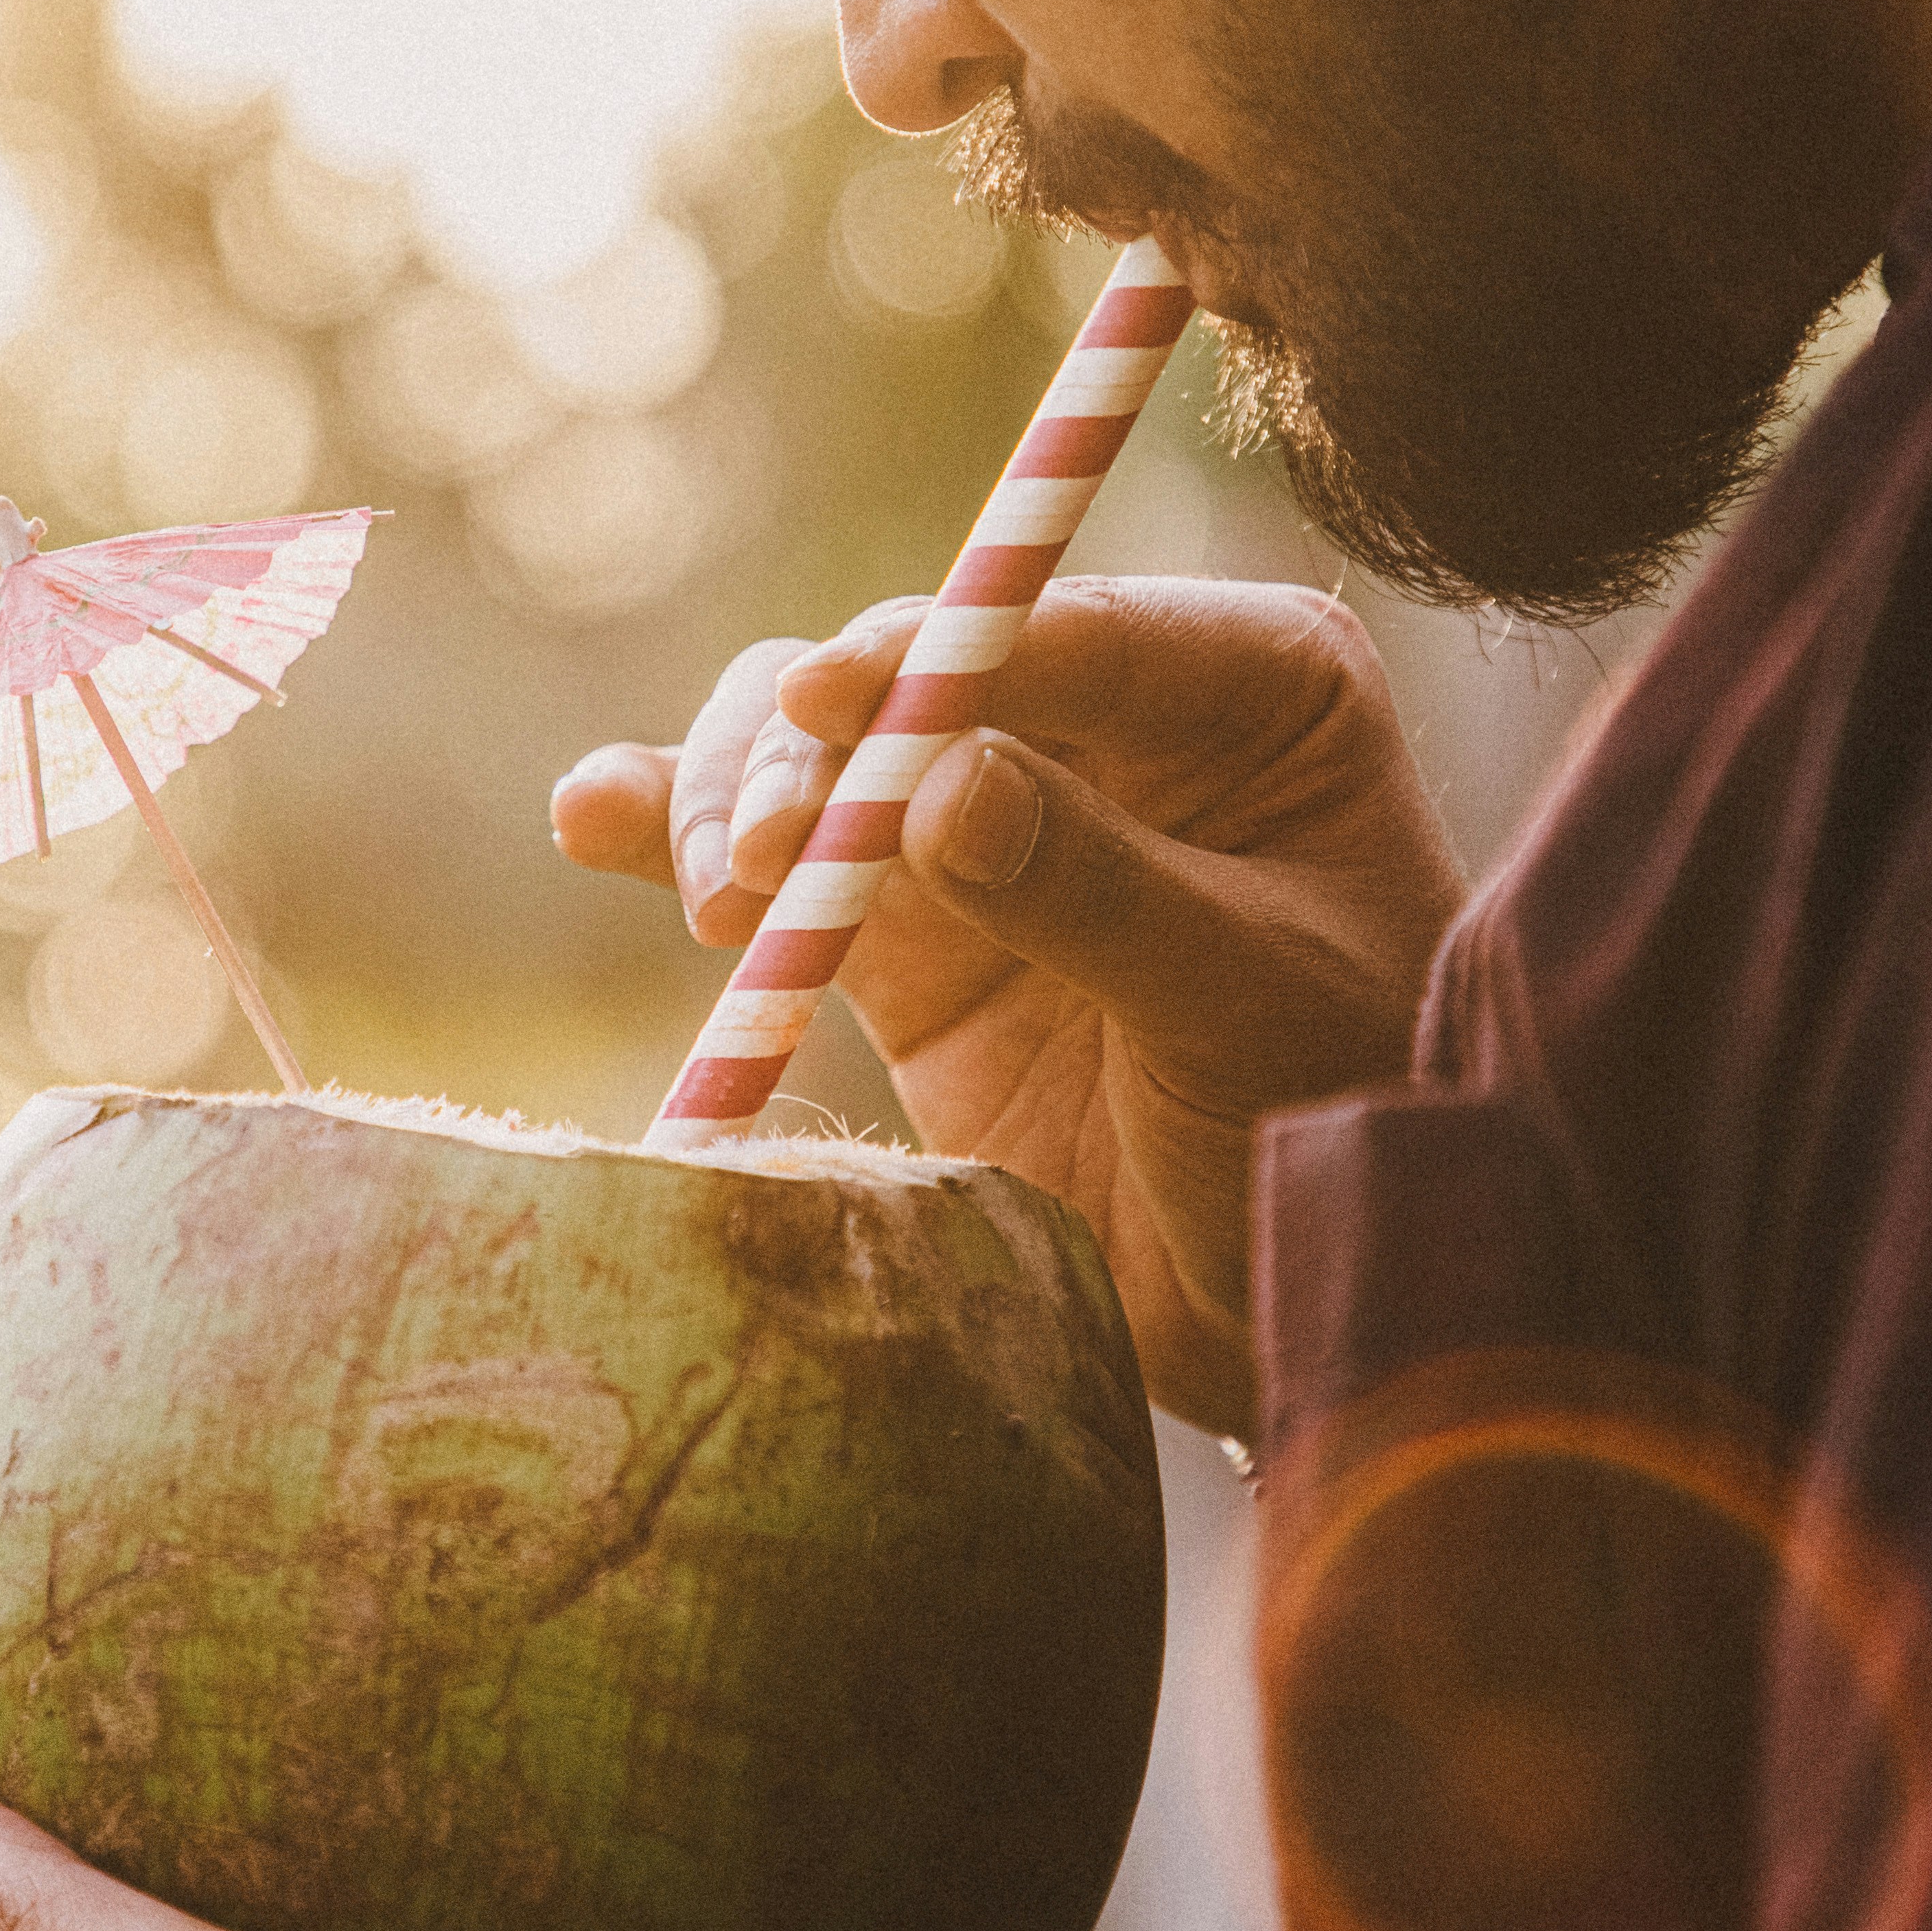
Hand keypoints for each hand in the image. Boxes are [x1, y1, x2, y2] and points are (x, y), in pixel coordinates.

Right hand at [554, 581, 1462, 1443]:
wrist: (1292, 1296)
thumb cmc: (1336, 1118)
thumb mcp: (1248, 1003)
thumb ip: (1105, 892)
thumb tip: (941, 793)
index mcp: (1246, 686)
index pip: (1066, 634)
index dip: (938, 650)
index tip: (834, 694)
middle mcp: (1109, 718)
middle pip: (913, 672)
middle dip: (817, 746)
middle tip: (766, 854)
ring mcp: (991, 812)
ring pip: (821, 745)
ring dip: (741, 794)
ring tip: (723, 894)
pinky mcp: (907, 923)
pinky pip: (778, 856)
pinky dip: (677, 835)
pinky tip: (595, 818)